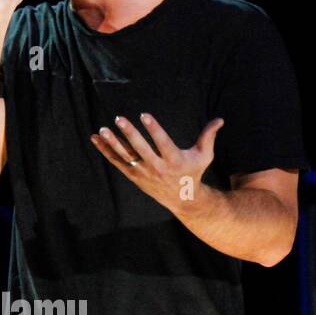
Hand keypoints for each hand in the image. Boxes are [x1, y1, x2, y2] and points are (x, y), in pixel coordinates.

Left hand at [89, 114, 224, 209]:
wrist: (182, 199)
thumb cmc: (193, 173)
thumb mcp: (204, 156)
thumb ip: (208, 137)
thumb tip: (220, 119)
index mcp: (174, 160)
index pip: (162, 142)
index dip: (153, 129)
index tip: (144, 115)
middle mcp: (157, 167)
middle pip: (140, 149)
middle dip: (129, 134)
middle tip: (119, 119)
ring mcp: (143, 172)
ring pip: (125, 156)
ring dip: (112, 143)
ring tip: (102, 130)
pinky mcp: (133, 175)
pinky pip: (116, 162)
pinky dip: (105, 151)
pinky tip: (95, 138)